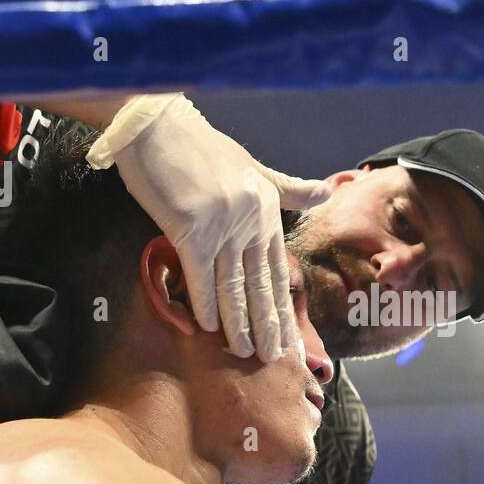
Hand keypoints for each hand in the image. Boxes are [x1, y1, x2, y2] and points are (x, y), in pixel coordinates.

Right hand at [86, 94, 328, 361]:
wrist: (157, 123)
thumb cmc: (199, 147)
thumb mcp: (251, 166)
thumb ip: (287, 187)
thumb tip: (326, 192)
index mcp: (266, 210)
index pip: (276, 270)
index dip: (282, 306)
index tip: (290, 337)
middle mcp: (250, 220)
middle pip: (260, 283)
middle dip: (269, 325)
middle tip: (276, 359)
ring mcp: (222, 225)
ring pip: (233, 285)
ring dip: (239, 323)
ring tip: (246, 352)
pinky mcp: (190, 226)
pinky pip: (201, 273)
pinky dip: (205, 302)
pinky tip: (209, 327)